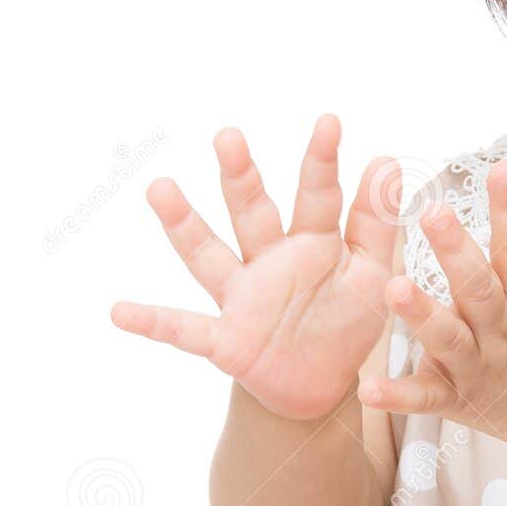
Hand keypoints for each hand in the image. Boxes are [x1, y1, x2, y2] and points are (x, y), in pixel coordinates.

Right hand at [110, 115, 400, 420]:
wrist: (321, 384)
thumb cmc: (345, 319)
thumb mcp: (372, 272)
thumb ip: (376, 222)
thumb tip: (387, 160)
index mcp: (313, 242)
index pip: (318, 195)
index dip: (324, 162)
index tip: (331, 122)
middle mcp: (270, 260)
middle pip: (253, 212)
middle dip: (241, 175)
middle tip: (229, 136)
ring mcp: (243, 297)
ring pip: (209, 255)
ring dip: (184, 224)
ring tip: (160, 188)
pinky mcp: (226, 340)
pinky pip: (183, 330)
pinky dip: (152, 322)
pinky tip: (118, 311)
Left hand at [356, 157, 506, 447]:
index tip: (502, 167)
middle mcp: (503, 328)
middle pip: (479, 288)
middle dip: (457, 253)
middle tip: (432, 214)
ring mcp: (478, 365)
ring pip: (447, 338)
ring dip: (420, 316)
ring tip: (393, 287)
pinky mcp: (457, 399)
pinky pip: (426, 398)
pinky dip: (399, 397)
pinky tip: (369, 390)